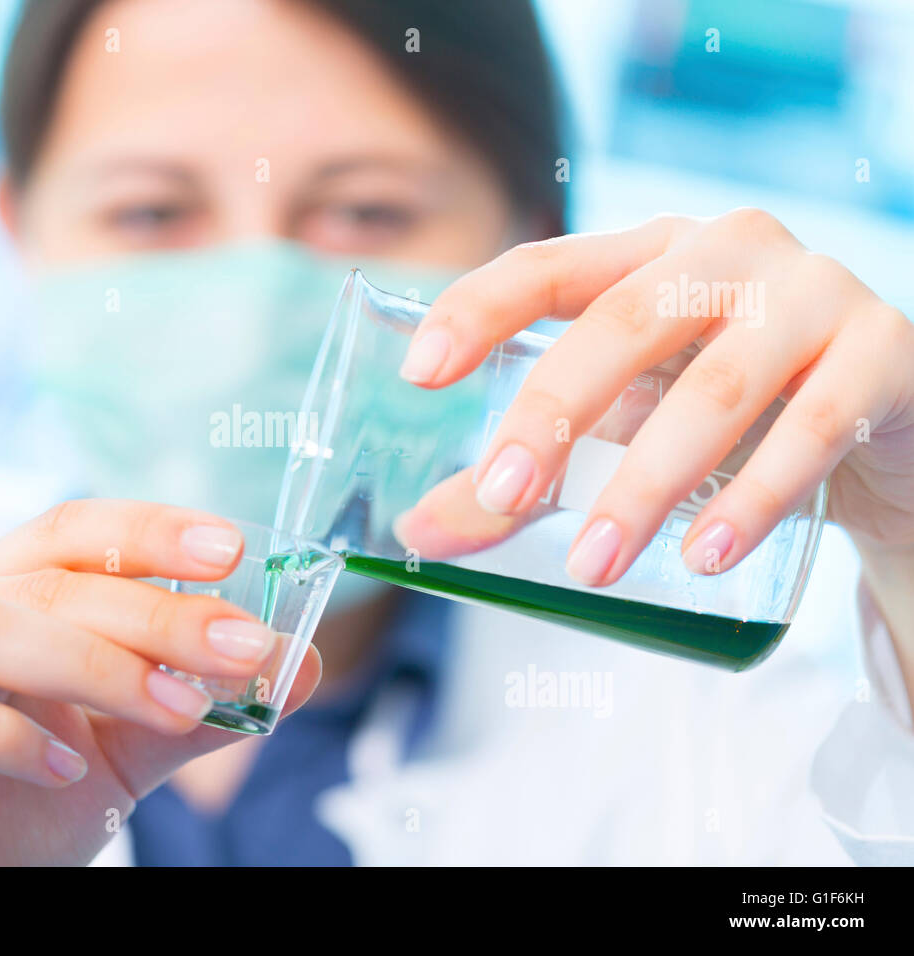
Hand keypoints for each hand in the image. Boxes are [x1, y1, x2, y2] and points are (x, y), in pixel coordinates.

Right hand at [0, 499, 319, 864]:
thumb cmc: (26, 803)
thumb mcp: (130, 749)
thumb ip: (203, 707)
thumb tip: (301, 666)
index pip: (71, 530)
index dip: (151, 530)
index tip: (234, 548)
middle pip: (48, 581)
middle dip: (158, 613)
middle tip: (244, 648)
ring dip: (98, 665)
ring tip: (178, 709)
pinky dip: (9, 736)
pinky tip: (69, 772)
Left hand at [395, 209, 913, 585]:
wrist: (881, 421)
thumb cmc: (727, 412)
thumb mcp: (624, 428)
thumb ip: (530, 478)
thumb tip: (420, 531)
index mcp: (645, 254)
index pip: (548, 266)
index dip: (478, 309)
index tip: (420, 373)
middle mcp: (726, 251)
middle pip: (621, 323)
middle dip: (551, 415)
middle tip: (501, 499)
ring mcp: (812, 292)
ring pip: (715, 386)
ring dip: (646, 484)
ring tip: (593, 566)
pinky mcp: (884, 352)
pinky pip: (816, 425)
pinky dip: (754, 497)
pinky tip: (701, 556)